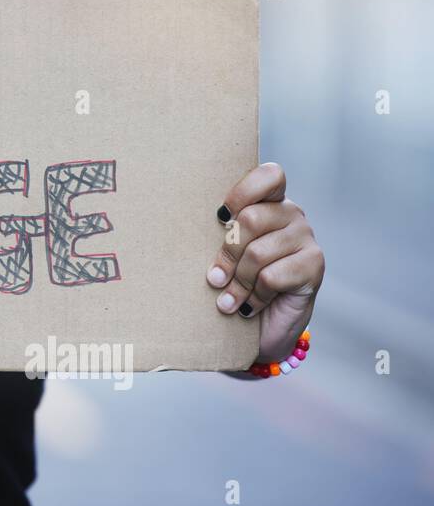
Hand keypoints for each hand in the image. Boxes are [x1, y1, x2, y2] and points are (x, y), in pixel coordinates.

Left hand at [207, 162, 323, 364]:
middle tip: (216, 279)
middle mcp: (292, 215)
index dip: (242, 192)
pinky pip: (271, 277)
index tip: (220, 219)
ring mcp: (306, 238)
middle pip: (250, 219)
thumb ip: (221, 234)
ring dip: (238, 282)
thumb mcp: (225, 254)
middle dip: (227, 255)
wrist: (264, 330)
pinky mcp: (315, 266)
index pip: (268, 175)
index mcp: (270, 203)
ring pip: (258, 253)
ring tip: (229, 300)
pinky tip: (251, 306)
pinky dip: (255, 296)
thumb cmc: (237, 284)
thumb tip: (189, 229)